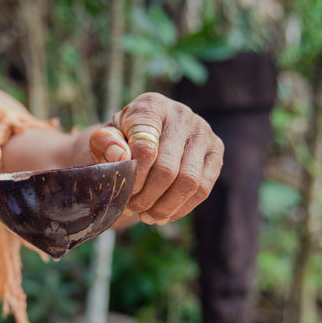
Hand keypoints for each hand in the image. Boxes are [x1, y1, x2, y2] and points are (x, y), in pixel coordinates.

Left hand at [88, 92, 222, 223]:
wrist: (147, 136)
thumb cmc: (124, 138)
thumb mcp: (106, 138)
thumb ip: (105, 145)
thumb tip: (120, 157)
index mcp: (151, 106)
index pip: (145, 148)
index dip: (134, 177)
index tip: (124, 191)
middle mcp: (182, 114)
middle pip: (168, 169)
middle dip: (148, 196)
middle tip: (133, 208)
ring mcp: (203, 132)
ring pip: (189, 182)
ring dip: (166, 206)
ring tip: (147, 216)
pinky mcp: (216, 152)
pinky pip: (203, 188)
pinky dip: (182, 207)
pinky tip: (164, 214)